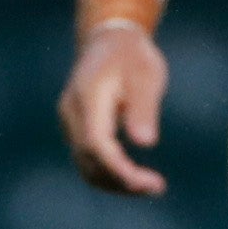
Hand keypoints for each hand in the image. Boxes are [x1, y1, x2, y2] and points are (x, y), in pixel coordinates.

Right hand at [61, 25, 169, 196]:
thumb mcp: (146, 75)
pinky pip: (88, 161)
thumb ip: (144, 108)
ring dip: (115, 183)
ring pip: (86, 166)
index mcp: (88, 97)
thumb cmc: (132, 57)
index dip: (120, 169)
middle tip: (157, 188)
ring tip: (150, 187)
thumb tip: (146, 142)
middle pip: (89, 161)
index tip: (150, 183)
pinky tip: (135, 178)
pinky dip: (109, 174)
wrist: (110, 41)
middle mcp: (72, 114)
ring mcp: (70, 123)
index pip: (97, 144)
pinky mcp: (76, 130)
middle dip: (122, 181)